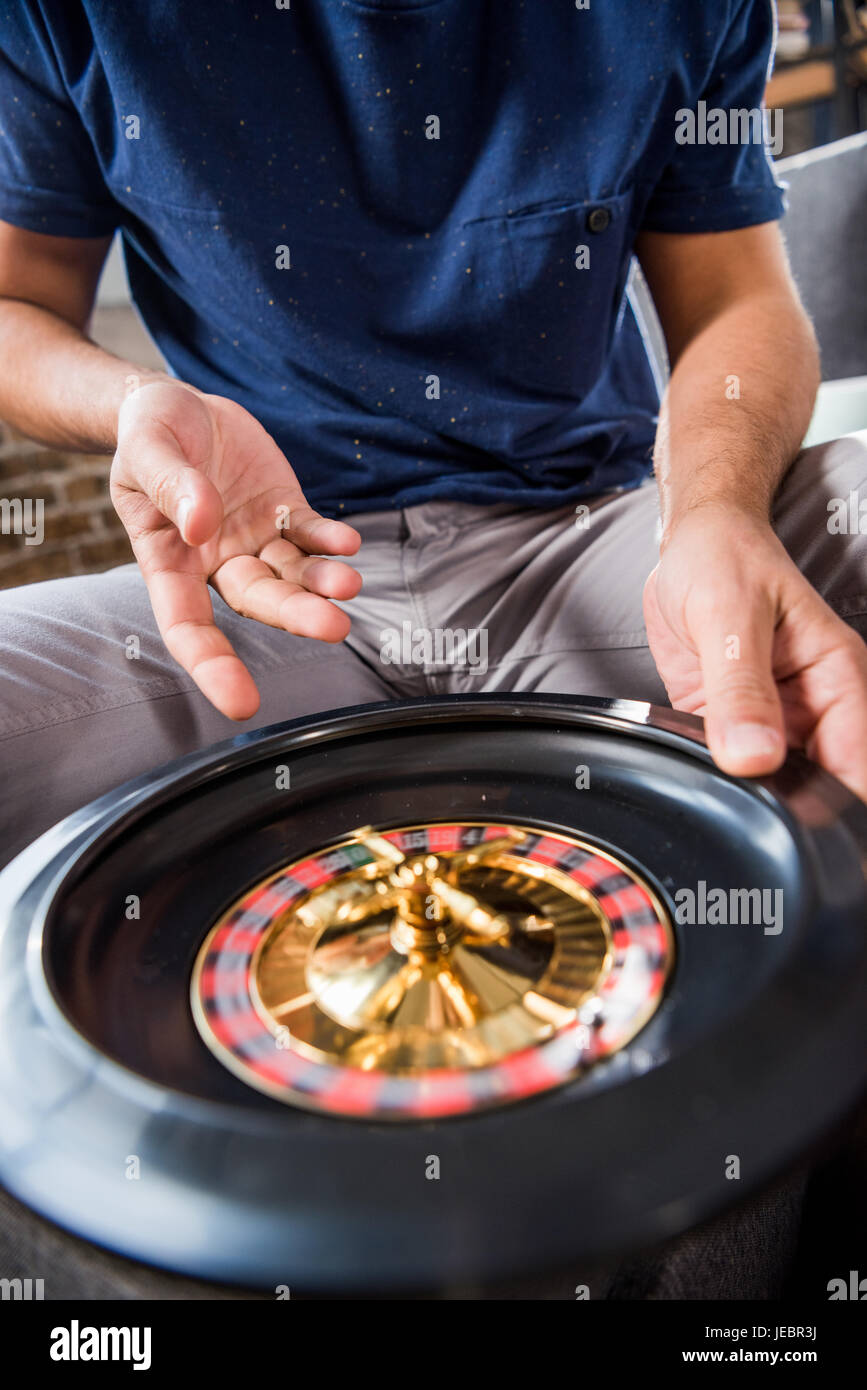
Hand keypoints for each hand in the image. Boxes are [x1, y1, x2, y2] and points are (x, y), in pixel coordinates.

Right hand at [111, 379, 361, 719]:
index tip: (242, 704)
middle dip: (294, 616)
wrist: (175, 404)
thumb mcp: (146, 447)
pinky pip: (311, 535)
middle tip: (332, 626)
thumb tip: (202, 525)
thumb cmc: (148, 433)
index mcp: (169, 561)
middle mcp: (216, 561)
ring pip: (292, 575)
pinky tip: (348, 543)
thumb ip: (170, 485)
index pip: (186, 627)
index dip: (212, 667)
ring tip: (348, 583)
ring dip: (321, 583)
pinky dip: (330, 541)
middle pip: (256, 601)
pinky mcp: (285, 511)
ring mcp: (255, 539)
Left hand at [643, 504, 866, 800]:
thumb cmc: (724, 558)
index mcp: (840, 678)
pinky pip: (731, 770)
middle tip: (743, 808)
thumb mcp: (729, 613)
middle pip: (820, 788)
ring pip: (775, 787)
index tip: (788, 818)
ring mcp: (777, 723)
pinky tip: (697, 769)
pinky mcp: (735, 728)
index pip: (859, 767)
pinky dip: (715, 778)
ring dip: (747, 796)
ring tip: (717, 785)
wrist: (692, 544)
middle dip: (786, 807)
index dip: (830, 803)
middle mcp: (817, 708)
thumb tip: (753, 757)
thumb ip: (740, 687)